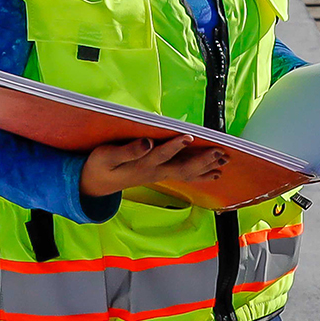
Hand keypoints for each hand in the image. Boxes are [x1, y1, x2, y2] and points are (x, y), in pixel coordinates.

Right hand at [80, 136, 227, 196]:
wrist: (95, 184)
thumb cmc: (99, 166)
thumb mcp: (107, 157)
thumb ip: (128, 150)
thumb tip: (148, 141)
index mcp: (141, 165)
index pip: (161, 154)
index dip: (175, 146)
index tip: (189, 136)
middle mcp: (154, 172)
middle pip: (182, 168)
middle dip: (202, 160)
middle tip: (220, 152)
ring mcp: (159, 175)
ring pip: (187, 173)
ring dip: (206, 167)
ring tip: (224, 162)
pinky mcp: (160, 174)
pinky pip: (184, 175)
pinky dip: (201, 174)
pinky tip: (213, 172)